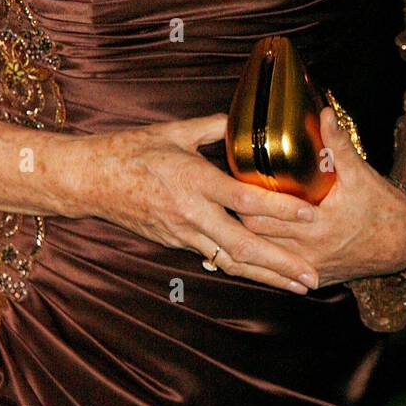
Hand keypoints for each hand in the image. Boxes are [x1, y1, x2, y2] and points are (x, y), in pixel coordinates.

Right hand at [71, 113, 326, 293]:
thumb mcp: (175, 131)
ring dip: (267, 276)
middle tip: (313, 277)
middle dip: (282, 264)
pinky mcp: (175, 243)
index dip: (280, 209)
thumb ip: (213, 126)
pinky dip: (242, 268)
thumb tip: (244, 119)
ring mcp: (182, 234)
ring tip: (298, 287)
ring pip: (231, 261)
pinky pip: (215, 258)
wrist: (92, 179)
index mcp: (194, 180)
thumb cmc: (131, 150)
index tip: (310, 215)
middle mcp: (191, 213)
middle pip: (244, 246)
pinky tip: (263, 275)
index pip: (245, 199)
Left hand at [237, 108, 405, 287]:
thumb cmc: (384, 208)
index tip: (231, 182)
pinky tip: (259, 243)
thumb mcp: (361, 174)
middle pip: (256, 236)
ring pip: (266, 256)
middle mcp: (310, 252)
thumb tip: (323, 113)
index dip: (243, 200)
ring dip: (251, 238)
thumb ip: (338, 145)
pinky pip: (282, 273)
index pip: (262, 216)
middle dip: (240, 216)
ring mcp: (312, 270)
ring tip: (237, 215)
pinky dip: (269, 256)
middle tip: (228, 194)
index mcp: (318, 225)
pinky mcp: (316, 279)